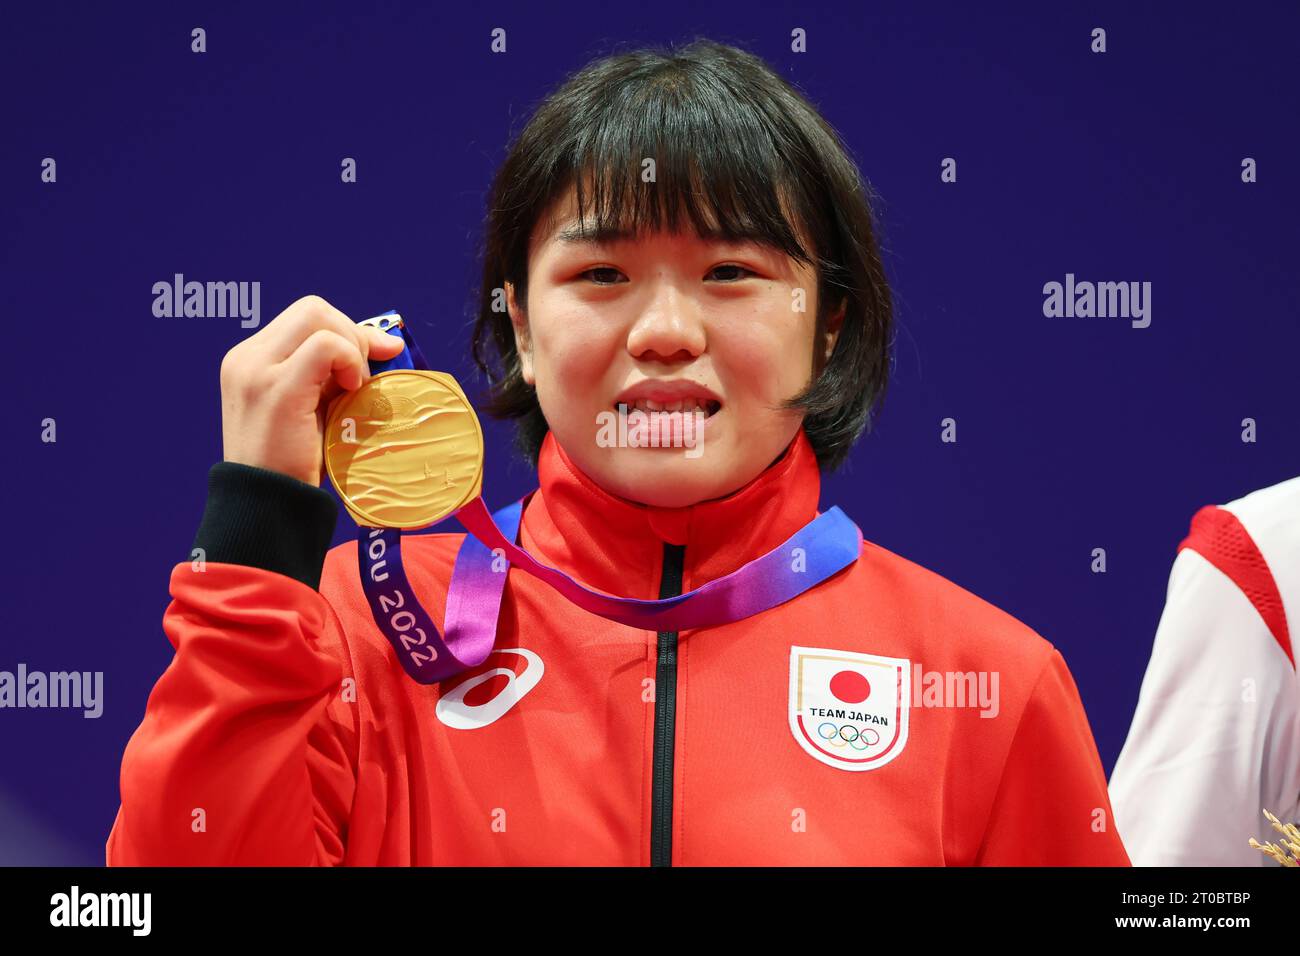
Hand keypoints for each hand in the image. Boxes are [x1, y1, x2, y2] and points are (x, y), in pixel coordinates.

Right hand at [218, 295, 404, 485]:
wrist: (267, 510)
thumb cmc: (295, 466)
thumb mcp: (313, 409)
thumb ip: (335, 375)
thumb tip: (389, 344)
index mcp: (250, 361)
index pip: (305, 319)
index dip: (346, 333)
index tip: (368, 366)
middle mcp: (246, 358)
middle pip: (313, 309)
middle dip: (351, 335)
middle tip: (364, 379)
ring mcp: (256, 370)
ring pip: (317, 316)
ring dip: (351, 348)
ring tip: (354, 390)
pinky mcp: (276, 388)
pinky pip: (326, 346)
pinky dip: (349, 360)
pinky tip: (352, 391)